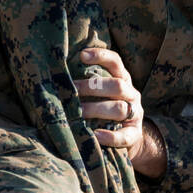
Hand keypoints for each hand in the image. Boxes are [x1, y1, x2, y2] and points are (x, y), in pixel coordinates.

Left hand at [76, 47, 146, 162]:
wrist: (128, 137)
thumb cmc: (105, 109)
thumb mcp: (101, 93)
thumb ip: (88, 83)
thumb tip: (57, 75)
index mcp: (123, 79)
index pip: (116, 62)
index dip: (101, 56)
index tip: (82, 55)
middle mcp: (131, 94)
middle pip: (117, 85)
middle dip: (92, 87)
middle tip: (72, 91)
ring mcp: (135, 115)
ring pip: (119, 108)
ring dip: (96, 109)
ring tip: (77, 113)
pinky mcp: (134, 135)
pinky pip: (124, 136)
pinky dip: (109, 137)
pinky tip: (94, 135)